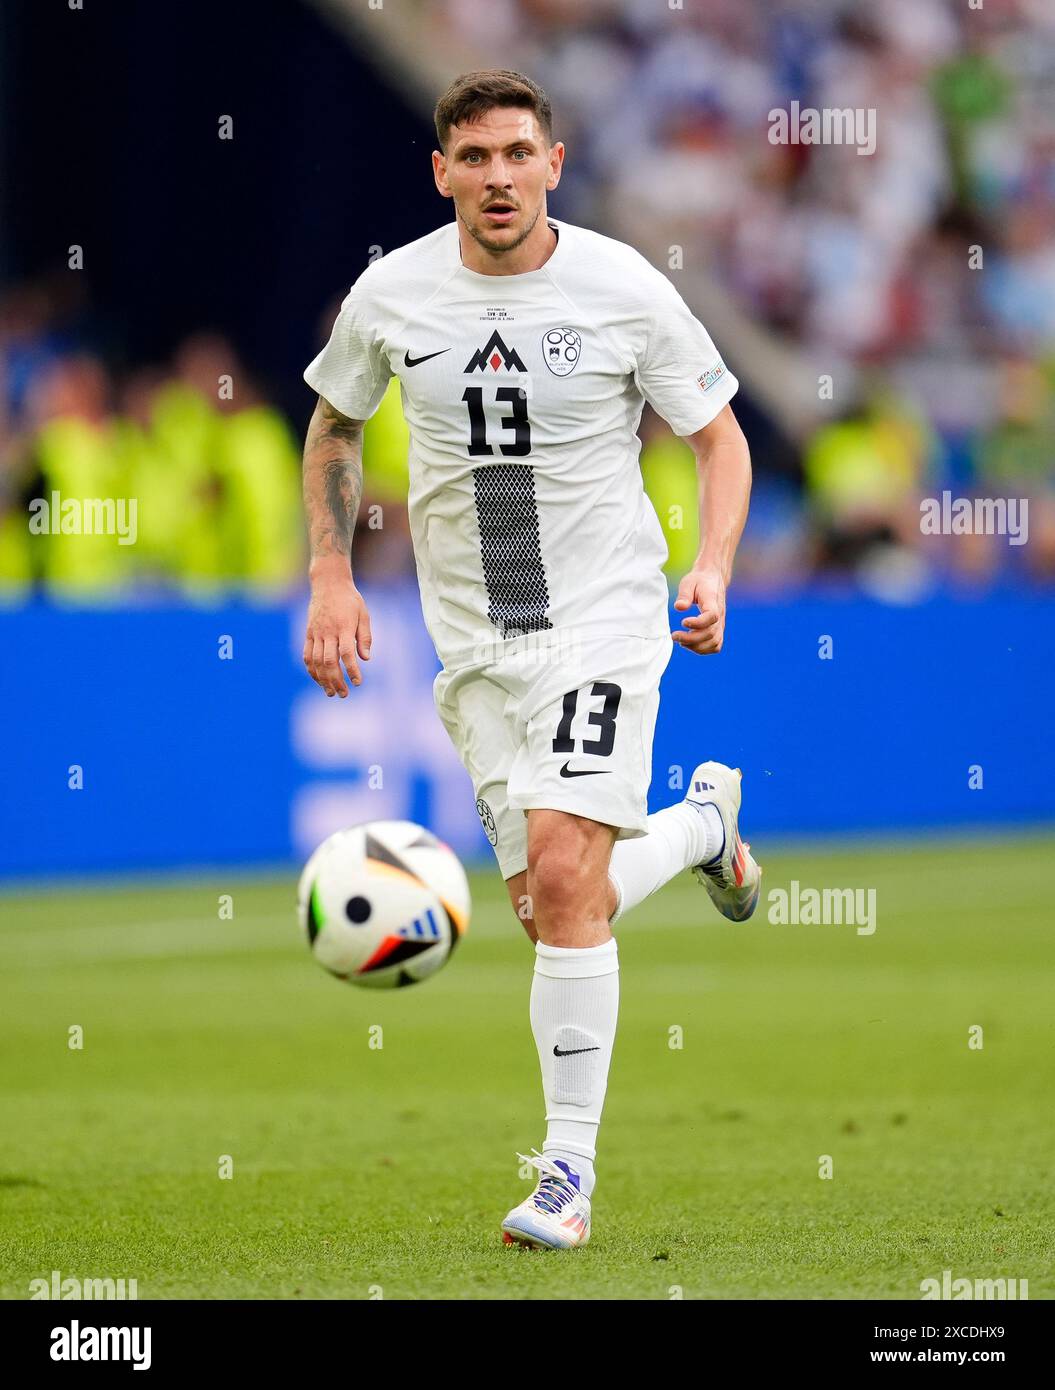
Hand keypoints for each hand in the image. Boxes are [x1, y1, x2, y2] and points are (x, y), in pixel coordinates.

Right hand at [303, 569, 371, 695]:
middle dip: (336, 680)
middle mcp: (328, 631)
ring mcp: (316, 633)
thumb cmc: (350, 600)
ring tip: (331, 693)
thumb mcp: (364, 614)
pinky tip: (319, 680)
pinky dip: (312, 670)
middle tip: (344, 694)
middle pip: (329, 661)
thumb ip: (365, 637)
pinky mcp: (309, 633)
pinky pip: (307, 655)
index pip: (346, 653)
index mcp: (344, 627)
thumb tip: (366, 658)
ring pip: (316, 661)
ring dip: (323, 679)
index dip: (352, 669)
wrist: (328, 584)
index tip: (358, 682)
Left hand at [671, 566, 725, 654]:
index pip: (712, 616)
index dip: (698, 623)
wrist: (712, 580)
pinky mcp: (718, 630)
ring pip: (714, 643)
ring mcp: (720, 624)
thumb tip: (679, 607)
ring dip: (696, 646)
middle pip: (710, 633)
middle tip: (674, 636)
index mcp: (713, 602)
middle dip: (691, 639)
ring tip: (680, 641)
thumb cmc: (698, 581)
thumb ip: (684, 595)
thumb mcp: (688, 583)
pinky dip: (703, 649)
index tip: (683, 622)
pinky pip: (715, 645)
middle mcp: (720, 615)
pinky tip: (689, 644)